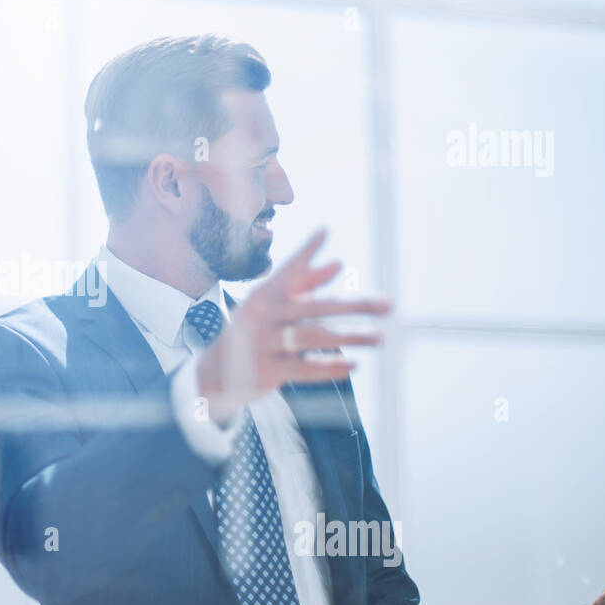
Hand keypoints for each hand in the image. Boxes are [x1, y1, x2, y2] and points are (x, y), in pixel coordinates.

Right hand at [195, 228, 388, 424]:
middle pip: (314, 307)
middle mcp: (263, 315)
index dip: (306, 250)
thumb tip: (337, 263)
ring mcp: (263, 343)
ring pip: (313, 337)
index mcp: (265, 295)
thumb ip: (303, 284)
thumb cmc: (255, 333)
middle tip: (387, 305)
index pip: (288, 269)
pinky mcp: (266, 370)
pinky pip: (303, 368)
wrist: (216, 373)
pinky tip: (353, 364)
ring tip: (379, 337)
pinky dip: (329, 367)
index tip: (325, 230)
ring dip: (350, 337)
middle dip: (353, 305)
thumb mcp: (272, 307)